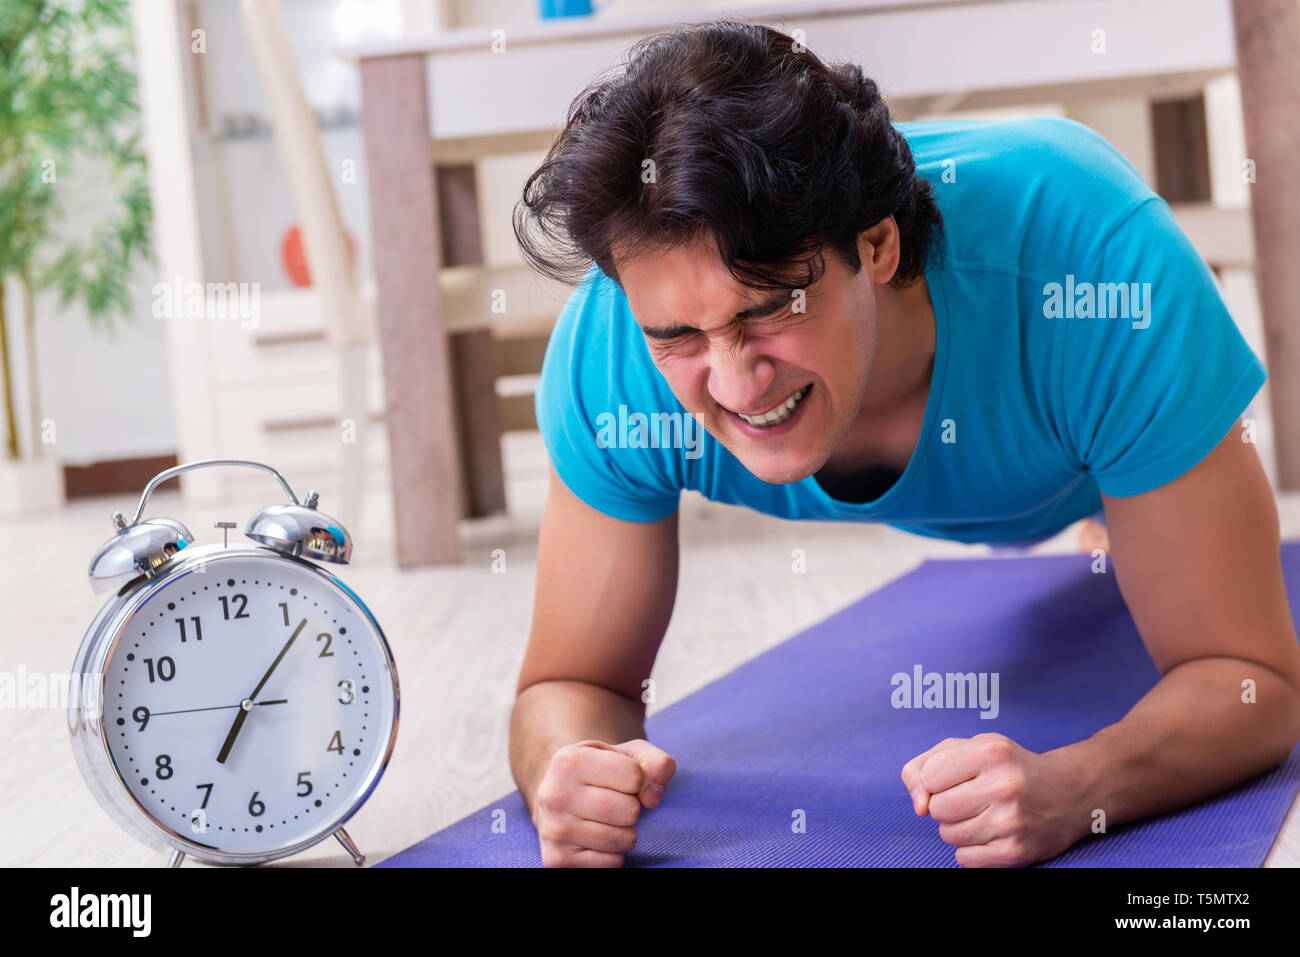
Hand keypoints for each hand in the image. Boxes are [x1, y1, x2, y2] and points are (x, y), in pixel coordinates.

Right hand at [533, 738, 675, 866]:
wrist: (560, 797)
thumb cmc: (602, 772)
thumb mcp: (629, 755)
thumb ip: (657, 764)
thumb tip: (652, 798)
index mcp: (570, 760)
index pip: (634, 777)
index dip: (638, 780)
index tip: (620, 780)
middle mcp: (555, 794)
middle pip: (629, 810)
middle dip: (632, 808)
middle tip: (615, 802)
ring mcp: (554, 829)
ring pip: (621, 839)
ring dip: (625, 832)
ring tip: (608, 820)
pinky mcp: (558, 859)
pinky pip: (611, 862)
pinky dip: (614, 853)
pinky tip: (597, 838)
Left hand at [901, 733, 1085, 866]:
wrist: (1069, 792)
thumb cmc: (1007, 766)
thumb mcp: (967, 748)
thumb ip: (923, 766)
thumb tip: (918, 806)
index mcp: (990, 751)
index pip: (928, 777)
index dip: (937, 779)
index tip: (959, 776)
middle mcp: (1003, 785)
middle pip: (936, 809)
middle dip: (947, 804)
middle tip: (973, 797)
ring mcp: (1011, 822)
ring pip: (948, 835)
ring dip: (958, 827)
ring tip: (984, 813)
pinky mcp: (1016, 852)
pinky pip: (964, 859)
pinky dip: (971, 848)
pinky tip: (991, 832)